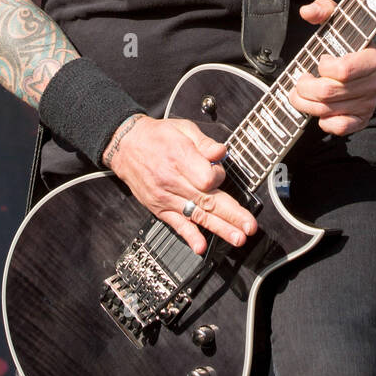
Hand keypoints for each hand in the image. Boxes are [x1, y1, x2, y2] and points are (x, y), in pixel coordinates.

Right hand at [102, 115, 257, 255]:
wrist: (126, 146)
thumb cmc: (157, 136)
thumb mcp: (183, 128)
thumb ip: (204, 142)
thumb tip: (221, 152)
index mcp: (180, 158)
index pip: (208, 178)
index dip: (219, 177)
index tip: (219, 171)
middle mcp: (173, 181)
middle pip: (208, 201)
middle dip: (232, 215)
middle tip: (249, 227)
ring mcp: (166, 197)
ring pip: (197, 215)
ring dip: (219, 228)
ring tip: (237, 238)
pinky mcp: (160, 208)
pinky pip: (177, 224)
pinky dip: (189, 236)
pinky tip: (200, 247)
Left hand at [286, 0, 375, 135]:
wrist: (375, 63)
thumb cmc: (353, 41)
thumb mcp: (341, 20)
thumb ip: (324, 10)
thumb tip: (307, 12)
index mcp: (373, 59)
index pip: (343, 71)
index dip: (324, 67)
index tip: (321, 60)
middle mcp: (374, 85)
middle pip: (329, 93)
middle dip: (304, 87)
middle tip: (299, 80)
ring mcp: (368, 104)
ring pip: (328, 111)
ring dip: (306, 103)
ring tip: (299, 93)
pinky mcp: (362, 118)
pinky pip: (340, 128)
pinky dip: (324, 122)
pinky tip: (319, 111)